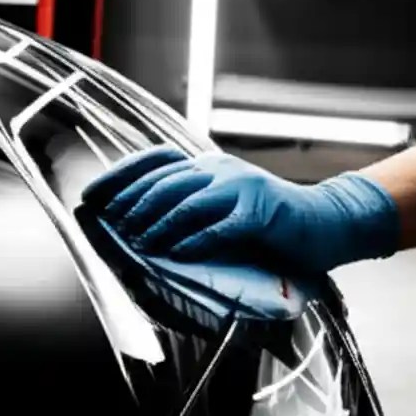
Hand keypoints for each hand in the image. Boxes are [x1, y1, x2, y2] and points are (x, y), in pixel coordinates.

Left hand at [81, 146, 399, 272]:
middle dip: (134, 204)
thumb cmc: (268, 221)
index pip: (154, 162)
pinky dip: (195, 240)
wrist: (324, 222)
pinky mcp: (260, 213)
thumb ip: (188, 207)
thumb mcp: (223, 205)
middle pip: (165, 182)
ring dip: (159, 224)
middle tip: (114, 226)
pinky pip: (220, 227)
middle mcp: (220, 170)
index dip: (120, 176)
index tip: (92, 194)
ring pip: (188, 202)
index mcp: (207, 166)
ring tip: (139, 243)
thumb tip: (136, 224)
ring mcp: (242, 189)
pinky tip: (177, 253)